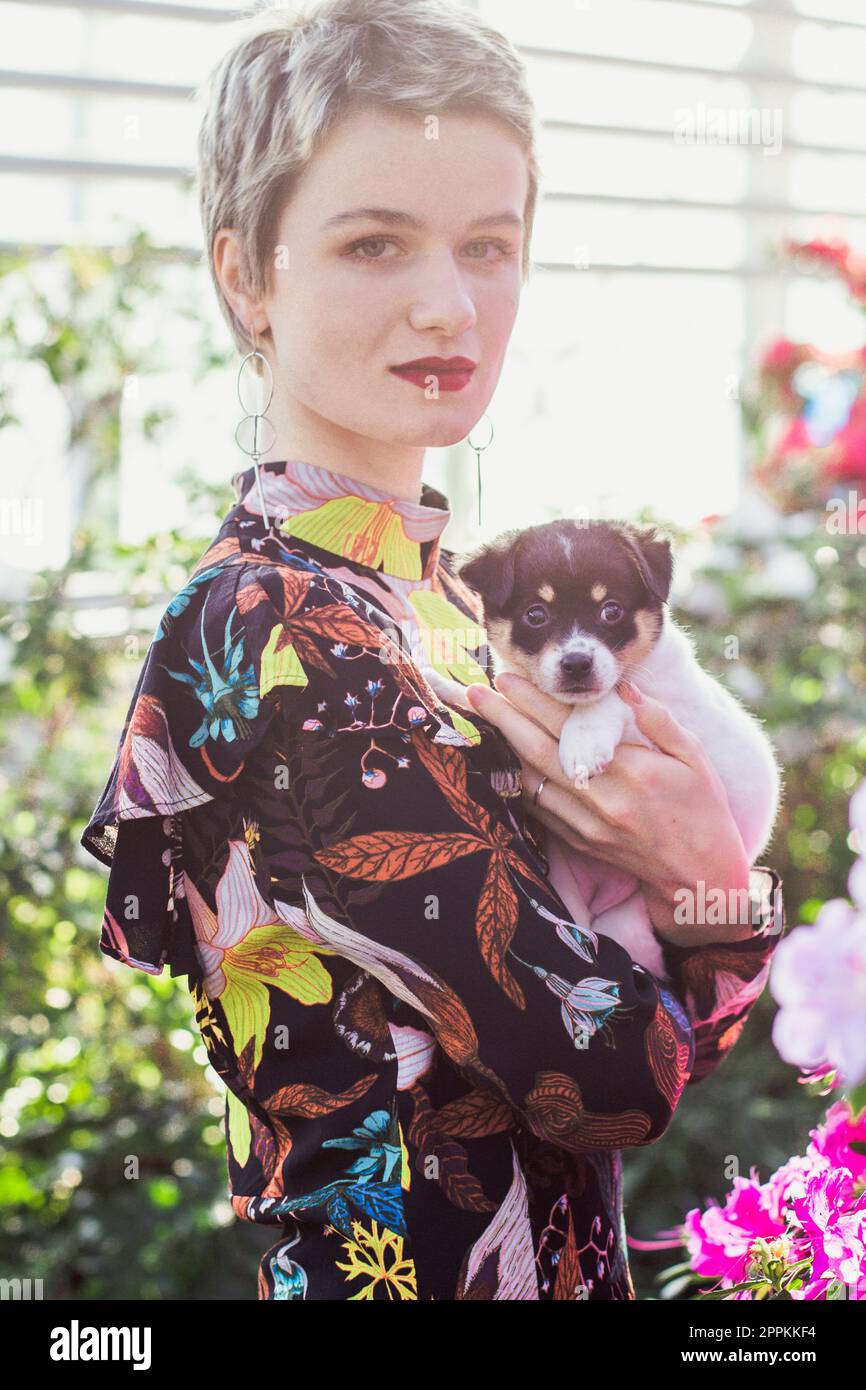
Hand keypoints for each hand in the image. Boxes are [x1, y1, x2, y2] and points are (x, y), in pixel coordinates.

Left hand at [464, 673, 752, 947]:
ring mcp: (587, 825)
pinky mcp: (579, 843)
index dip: (534, 701)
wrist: (700, 877)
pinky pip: (539, 809)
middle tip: (475, 693)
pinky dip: (519, 783)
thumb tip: (626, 687)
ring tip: (484, 721)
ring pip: (532, 782)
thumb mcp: (696, 759)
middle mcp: (603, 799)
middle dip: (503, 719)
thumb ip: (660, 720)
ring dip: (504, 749)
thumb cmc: (704, 810)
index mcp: (632, 772)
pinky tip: (505, 762)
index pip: (571, 728)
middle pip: (538, 752)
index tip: (506, 677)